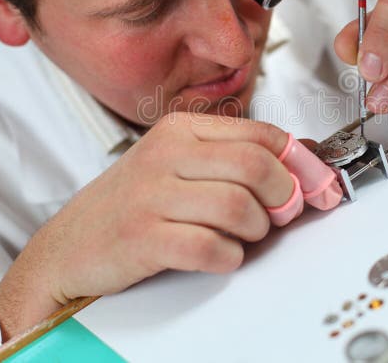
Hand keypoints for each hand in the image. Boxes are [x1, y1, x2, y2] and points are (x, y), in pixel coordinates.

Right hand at [0, 113, 294, 337]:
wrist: (68, 249)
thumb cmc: (130, 207)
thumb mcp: (180, 167)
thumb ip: (236, 160)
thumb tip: (305, 159)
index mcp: (181, 130)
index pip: (262, 134)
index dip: (302, 162)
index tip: (319, 185)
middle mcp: (166, 154)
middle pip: (258, 166)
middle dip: (285, 196)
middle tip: (281, 215)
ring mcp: (151, 194)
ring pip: (239, 206)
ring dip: (255, 230)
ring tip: (243, 235)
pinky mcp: (142, 237)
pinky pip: (211, 247)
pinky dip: (228, 257)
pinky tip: (219, 255)